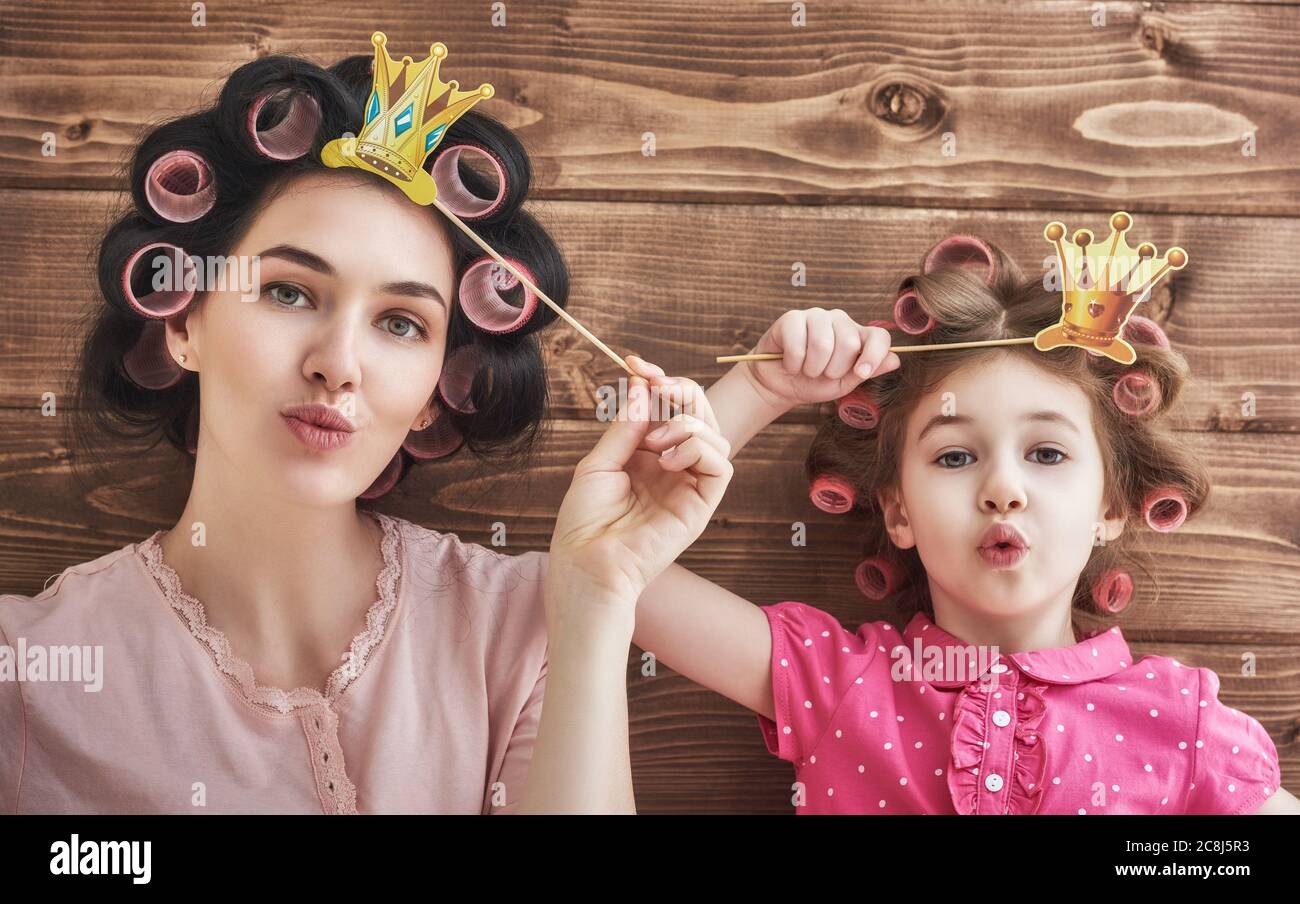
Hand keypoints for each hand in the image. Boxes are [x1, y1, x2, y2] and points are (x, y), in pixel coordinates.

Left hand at [548, 363, 733, 610]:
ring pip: (715, 435)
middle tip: (658, 384)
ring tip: (654, 441)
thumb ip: (627, 424)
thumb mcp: (600, 461)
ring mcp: (689, 484)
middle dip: (681, 390)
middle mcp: (672, 466)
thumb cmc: (585, 520)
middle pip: (698, 414)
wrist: (588, 562)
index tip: (636, 363)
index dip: (658, 382)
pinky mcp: (702, 504)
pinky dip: (698, 448)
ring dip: (687, 422)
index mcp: (646, 454)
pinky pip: (721, 464)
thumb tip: (645, 385)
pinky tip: (668, 459)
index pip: (667, 407)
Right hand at [740, 307, 900, 408]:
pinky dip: (794, 363)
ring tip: (805, 369)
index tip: (860, 374)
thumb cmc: (813, 383)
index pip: (879, 336)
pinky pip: (798, 344)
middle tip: (821, 373)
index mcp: (857, 336)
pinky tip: (790, 363)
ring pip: (823, 343)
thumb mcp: (844, 384)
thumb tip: (896, 360)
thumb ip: (867, 371)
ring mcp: (816, 316)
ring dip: (812, 368)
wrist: (780, 386)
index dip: (873, 356)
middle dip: (833, 369)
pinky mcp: (792, 319)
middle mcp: (840, 321)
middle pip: (849, 343)